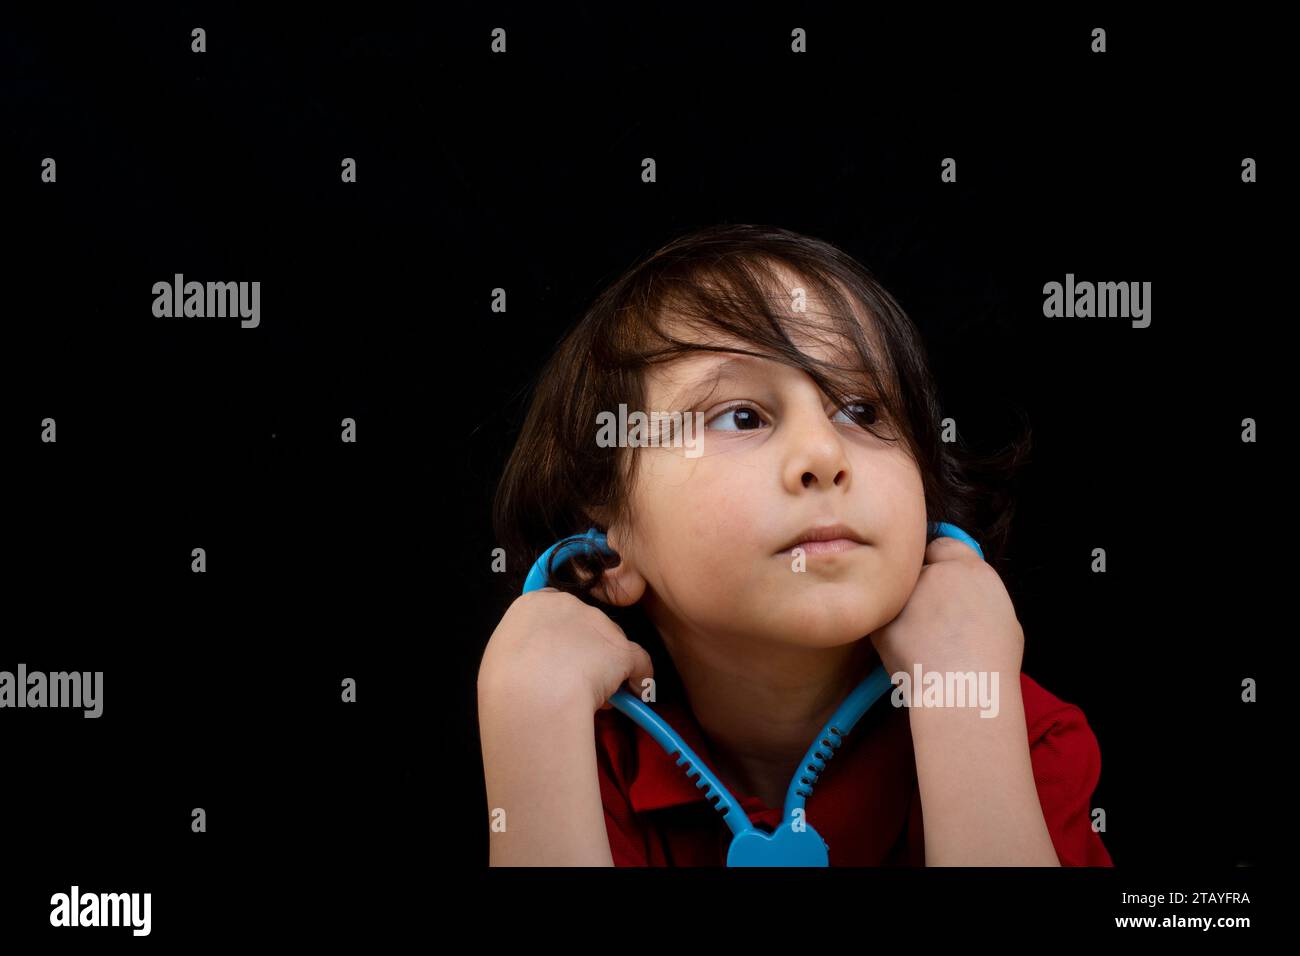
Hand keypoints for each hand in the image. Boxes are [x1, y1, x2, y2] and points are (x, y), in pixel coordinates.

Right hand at [478, 587, 655, 715]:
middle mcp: (571, 606)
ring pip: (611, 645)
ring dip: (608, 667)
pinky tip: (635, 694)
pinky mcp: (620, 649)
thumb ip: (524, 647)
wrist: (533, 695)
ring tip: (597, 697)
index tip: (563, 653)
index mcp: (536, 603)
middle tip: (577, 682)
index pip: (559, 610)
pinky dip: (639, 678)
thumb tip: (536, 659)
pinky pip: (639, 663)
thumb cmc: (507, 681)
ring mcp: (598, 625)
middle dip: (587, 652)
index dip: (565, 634)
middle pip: (588, 626)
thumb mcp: (501, 653)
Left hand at [868, 536, 1023, 678]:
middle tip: (929, 620)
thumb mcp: (1002, 618)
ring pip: (898, 597)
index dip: (939, 562)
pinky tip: (907, 655)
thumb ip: (977, 597)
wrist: (963, 689)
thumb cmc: (993, 664)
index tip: (938, 580)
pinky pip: (883, 621)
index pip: (943, 545)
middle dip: (920, 589)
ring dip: (904, 612)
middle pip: (918, 571)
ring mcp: (907, 592)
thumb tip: (964, 600)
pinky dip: (890, 635)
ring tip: (921, 644)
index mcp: (971, 569)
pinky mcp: (884, 615)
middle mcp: (936, 573)